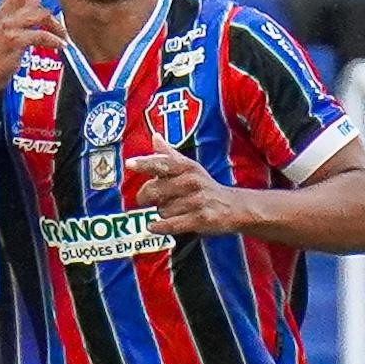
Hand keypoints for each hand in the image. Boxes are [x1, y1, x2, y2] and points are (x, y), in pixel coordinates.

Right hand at [0, 0, 68, 91]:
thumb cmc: (0, 51)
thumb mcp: (11, 26)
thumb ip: (24, 10)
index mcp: (5, 7)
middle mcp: (5, 12)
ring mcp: (8, 26)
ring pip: (39, 13)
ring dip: (56, 26)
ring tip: (64, 38)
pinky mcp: (13, 41)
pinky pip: (40, 36)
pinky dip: (54, 41)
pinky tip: (62, 47)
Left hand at [132, 150, 252, 236]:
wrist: (234, 207)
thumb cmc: (205, 187)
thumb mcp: (191, 168)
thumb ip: (170, 155)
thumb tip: (155, 137)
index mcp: (187, 167)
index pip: (162, 163)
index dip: (145, 163)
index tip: (130, 163)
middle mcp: (192, 181)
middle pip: (155, 190)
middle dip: (146, 196)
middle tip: (145, 198)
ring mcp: (197, 200)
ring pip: (162, 210)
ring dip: (163, 213)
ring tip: (173, 210)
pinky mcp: (201, 218)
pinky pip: (172, 224)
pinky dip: (160, 227)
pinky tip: (153, 226)